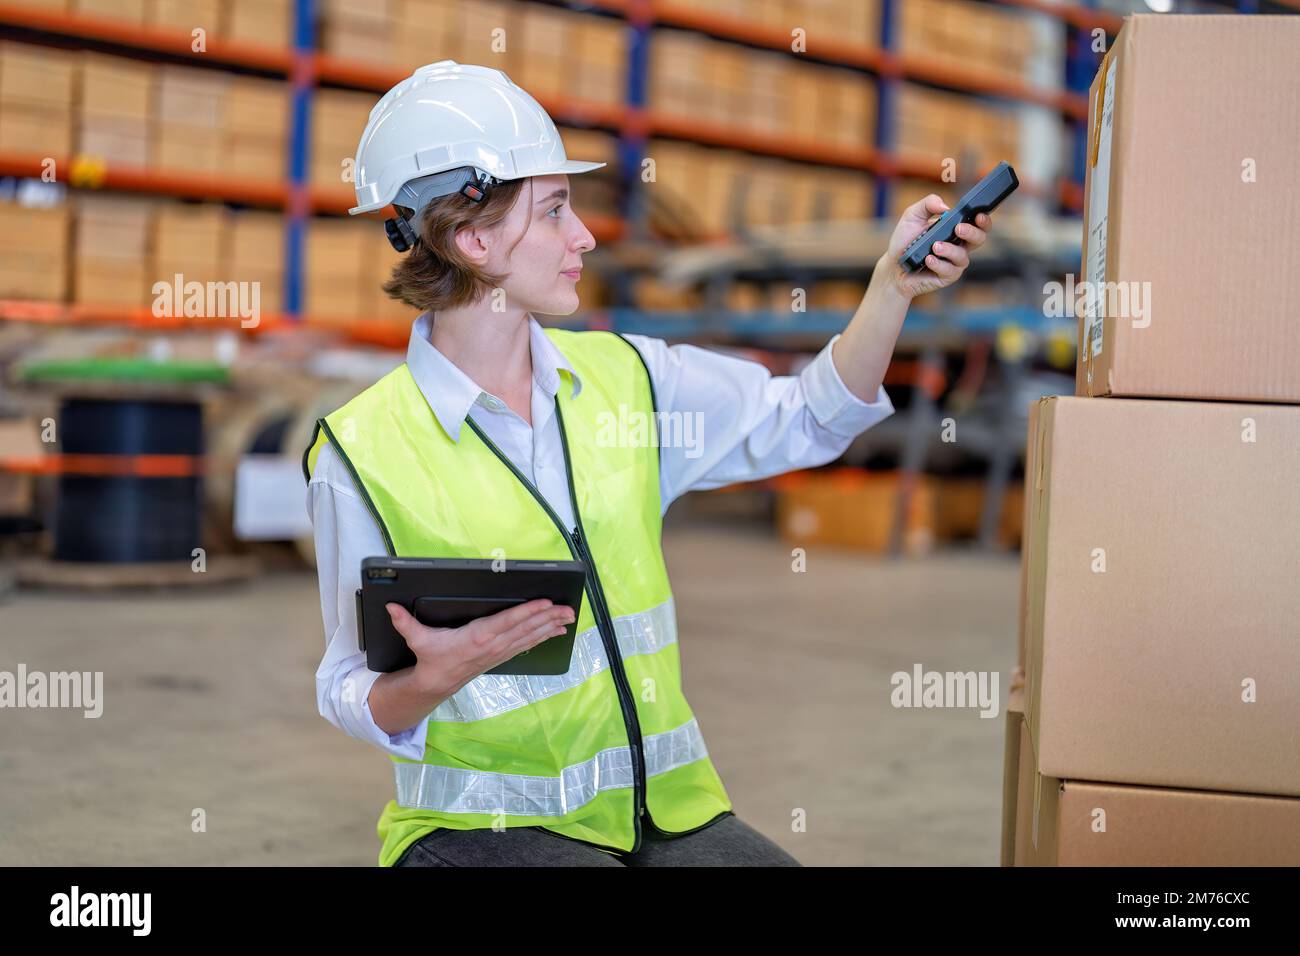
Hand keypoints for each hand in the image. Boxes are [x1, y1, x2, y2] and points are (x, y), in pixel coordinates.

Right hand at [385, 598, 575, 695]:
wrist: (436, 683)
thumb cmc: (431, 658)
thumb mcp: (418, 639)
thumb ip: (406, 622)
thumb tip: (391, 606)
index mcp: (478, 637)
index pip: (508, 621)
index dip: (528, 611)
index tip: (546, 602)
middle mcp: (493, 644)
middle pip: (525, 628)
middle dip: (549, 617)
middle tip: (569, 609)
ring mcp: (499, 651)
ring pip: (530, 636)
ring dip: (550, 626)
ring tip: (569, 618)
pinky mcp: (501, 655)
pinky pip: (526, 644)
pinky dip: (542, 637)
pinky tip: (554, 631)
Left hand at [877, 194, 991, 300]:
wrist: (893, 266)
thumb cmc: (905, 240)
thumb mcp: (913, 215)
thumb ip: (928, 204)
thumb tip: (945, 206)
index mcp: (956, 229)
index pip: (978, 224)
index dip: (983, 220)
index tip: (979, 215)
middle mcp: (959, 245)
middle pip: (979, 239)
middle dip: (972, 233)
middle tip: (958, 228)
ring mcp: (954, 262)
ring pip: (963, 257)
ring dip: (950, 250)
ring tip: (935, 246)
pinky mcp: (946, 276)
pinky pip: (949, 271)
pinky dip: (939, 264)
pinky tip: (928, 259)